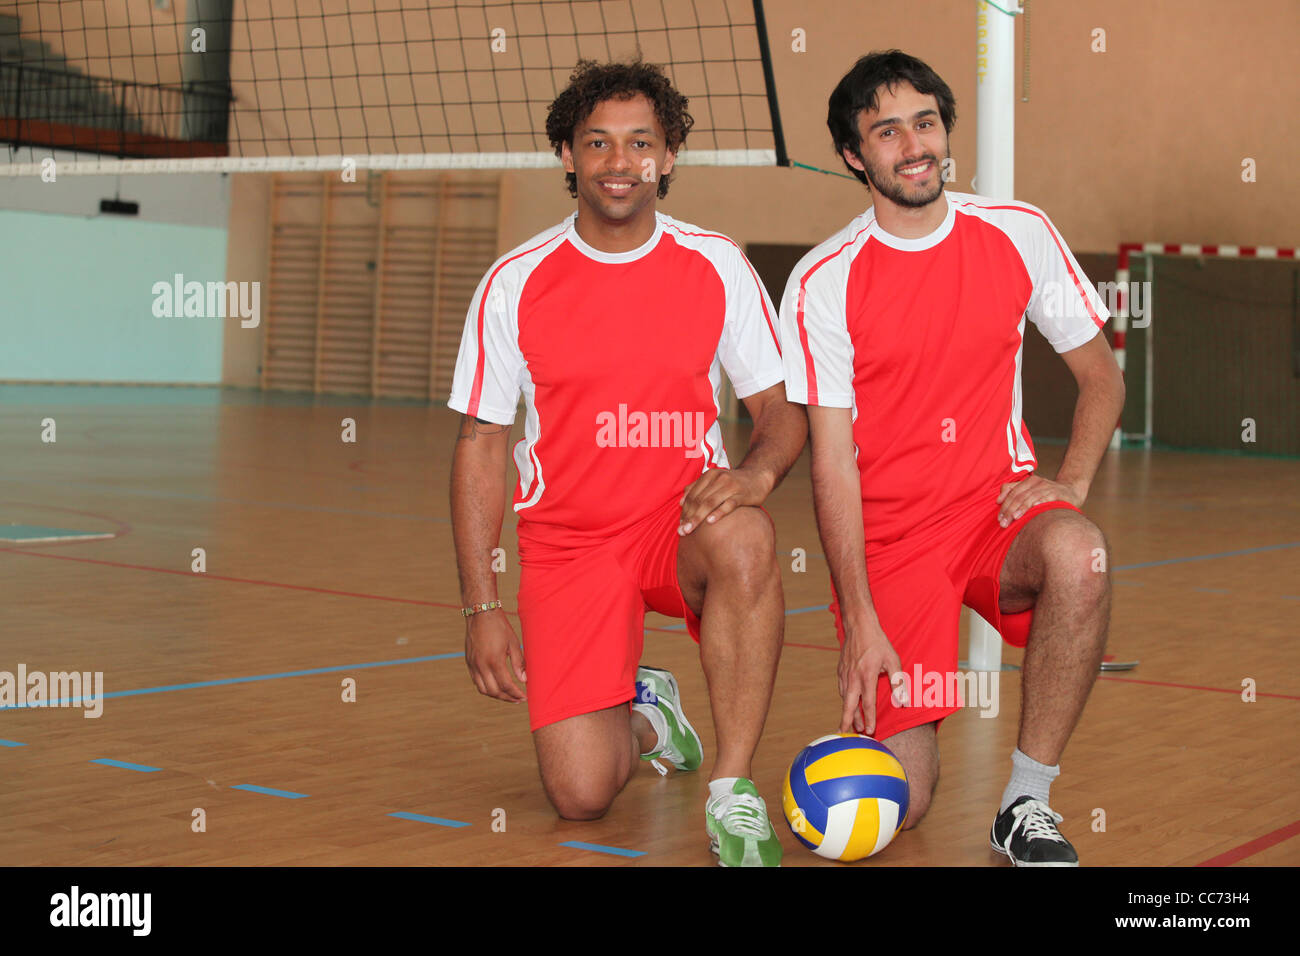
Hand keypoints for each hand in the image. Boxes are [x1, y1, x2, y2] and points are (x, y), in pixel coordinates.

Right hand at [465, 610, 526, 701]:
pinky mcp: (469, 662)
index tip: (525, 697)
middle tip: (519, 699)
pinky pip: (476, 681)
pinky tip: (496, 686)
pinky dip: (486, 688)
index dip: (516, 694)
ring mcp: (473, 664)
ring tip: (508, 696)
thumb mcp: (513, 643)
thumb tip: (524, 680)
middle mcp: (481, 665)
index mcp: (494, 660)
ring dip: (496, 695)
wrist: (480, 613)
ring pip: (483, 689)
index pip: (506, 685)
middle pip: (494, 691)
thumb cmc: (499, 626)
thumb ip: (519, 663)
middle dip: (507, 698)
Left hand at [677, 466, 768, 534]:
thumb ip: (697, 488)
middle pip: (699, 500)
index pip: (693, 495)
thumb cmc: (734, 482)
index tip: (679, 525)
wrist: (758, 476)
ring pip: (710, 503)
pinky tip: (710, 522)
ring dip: (698, 517)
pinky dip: (719, 513)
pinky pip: (729, 504)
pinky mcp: (742, 494)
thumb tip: (681, 502)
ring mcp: (731, 486)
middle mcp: (719, 479)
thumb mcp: (715, 481)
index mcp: (710, 475)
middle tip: (681, 531)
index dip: (685, 510)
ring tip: (690, 529)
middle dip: (689, 517)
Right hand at [837, 616, 904, 734]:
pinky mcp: (841, 671)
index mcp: (866, 676)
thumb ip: (898, 682)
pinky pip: (842, 690)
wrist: (859, 625)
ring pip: (844, 699)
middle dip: (848, 722)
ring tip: (850, 726)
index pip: (867, 703)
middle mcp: (853, 678)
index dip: (869, 719)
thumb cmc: (878, 643)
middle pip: (849, 705)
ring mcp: (844, 674)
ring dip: (847, 713)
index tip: (869, 731)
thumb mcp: (893, 660)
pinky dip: (844, 700)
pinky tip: (848, 705)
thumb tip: (903, 702)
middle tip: (847, 735)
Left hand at [997, 475, 1084, 527]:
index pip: (1012, 492)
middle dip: (1009, 510)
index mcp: (1028, 482)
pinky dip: (1038, 503)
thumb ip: (1014, 492)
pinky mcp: (1056, 493)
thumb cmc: (1047, 494)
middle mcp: (1036, 482)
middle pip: (1019, 496)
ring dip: (1021, 509)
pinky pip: (1045, 498)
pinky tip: (1033, 510)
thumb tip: (998, 500)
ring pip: (1029, 498)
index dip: (1004, 505)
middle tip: (1003, 523)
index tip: (999, 518)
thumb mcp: (1030, 491)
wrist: (1071, 491)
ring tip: (1014, 518)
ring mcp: (1046, 487)